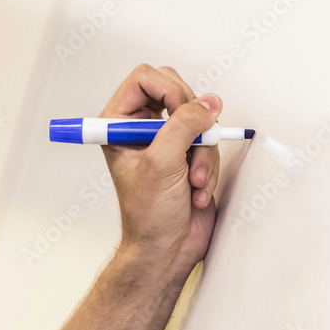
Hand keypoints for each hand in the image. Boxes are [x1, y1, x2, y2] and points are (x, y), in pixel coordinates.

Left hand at [99, 64, 222, 280]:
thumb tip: (207, 104)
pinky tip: (197, 189)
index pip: (144, 79)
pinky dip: (209, 166)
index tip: (181, 110)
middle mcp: (142, 128)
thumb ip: (183, 126)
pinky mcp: (189, 155)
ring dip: (202, 152)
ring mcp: (167, 141)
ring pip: (198, 119)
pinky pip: (210, 142)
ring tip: (192, 181)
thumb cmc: (148, 216)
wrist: (166, 250)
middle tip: (190, 145)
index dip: (168, 88)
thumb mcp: (162, 164)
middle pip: (176, 90)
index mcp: (118, 124)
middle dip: (191, 122)